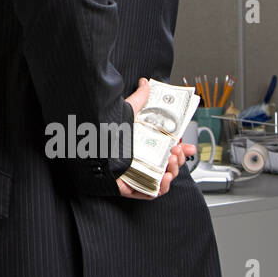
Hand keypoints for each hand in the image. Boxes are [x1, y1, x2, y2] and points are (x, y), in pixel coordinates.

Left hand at [116, 78, 195, 199]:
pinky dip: (158, 188)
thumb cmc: (104, 128)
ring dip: (171, 172)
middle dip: (178, 160)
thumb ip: (138, 98)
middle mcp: (139, 160)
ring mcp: (135, 174)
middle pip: (167, 166)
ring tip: (169, 162)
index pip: (167, 150)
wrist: (89, 141)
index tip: (188, 147)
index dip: (181, 150)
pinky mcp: (128, 187)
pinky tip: (163, 178)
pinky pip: (148, 193)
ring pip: (161, 180)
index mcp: (142, 145)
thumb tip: (144, 83)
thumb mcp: (126, 111)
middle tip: (176, 152)